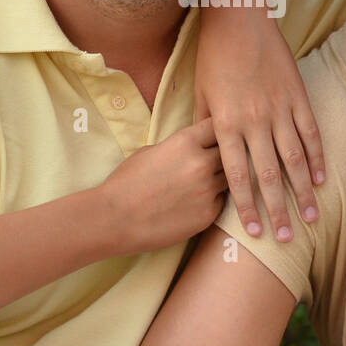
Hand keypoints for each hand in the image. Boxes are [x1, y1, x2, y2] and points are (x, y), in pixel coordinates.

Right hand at [99, 118, 225, 255]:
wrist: (115, 219)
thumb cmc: (126, 182)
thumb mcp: (150, 151)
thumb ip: (179, 147)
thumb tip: (195, 148)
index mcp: (185, 141)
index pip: (216, 126)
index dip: (217, 130)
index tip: (216, 135)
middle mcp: (202, 163)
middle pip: (230, 152)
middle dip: (225, 154)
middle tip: (215, 159)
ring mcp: (207, 190)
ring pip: (230, 178)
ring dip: (222, 178)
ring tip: (205, 181)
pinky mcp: (208, 214)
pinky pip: (222, 201)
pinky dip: (213, 200)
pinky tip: (196, 201)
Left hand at [194, 11, 323, 241]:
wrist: (238, 18)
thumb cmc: (213, 56)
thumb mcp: (200, 93)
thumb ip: (204, 129)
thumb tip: (205, 160)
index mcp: (226, 123)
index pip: (236, 176)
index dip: (245, 207)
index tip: (252, 232)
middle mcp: (254, 121)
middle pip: (269, 175)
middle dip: (278, 210)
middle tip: (287, 239)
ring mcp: (279, 108)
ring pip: (294, 159)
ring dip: (303, 192)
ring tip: (313, 218)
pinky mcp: (297, 95)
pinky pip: (310, 132)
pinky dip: (317, 157)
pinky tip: (321, 179)